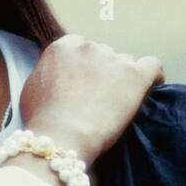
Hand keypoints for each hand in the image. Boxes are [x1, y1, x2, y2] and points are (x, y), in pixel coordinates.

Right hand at [19, 35, 163, 165]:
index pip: (78, 46)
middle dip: (101, 73)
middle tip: (97, 100)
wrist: (61, 139)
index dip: (82, 65)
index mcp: (62, 48)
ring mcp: (113, 60)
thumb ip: (48, 72)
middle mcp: (88, 48)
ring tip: (117, 104)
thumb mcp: (31, 89)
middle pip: (102, 54)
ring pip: (124, 63)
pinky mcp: (135, 76)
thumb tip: (57, 73)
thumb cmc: (42, 122)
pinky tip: (151, 87)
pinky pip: (153, 66)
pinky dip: (154, 76)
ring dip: (121, 79)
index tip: (83, 81)